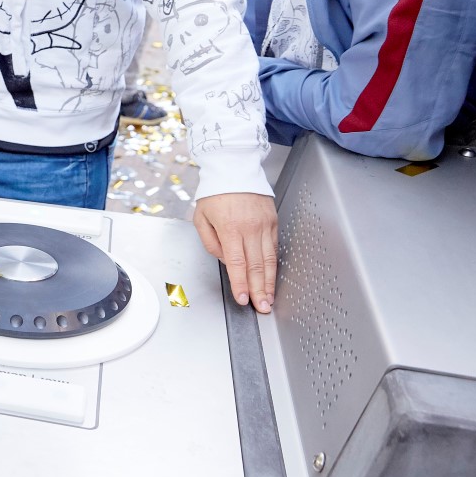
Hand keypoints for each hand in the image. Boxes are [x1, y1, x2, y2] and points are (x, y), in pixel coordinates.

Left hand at [192, 192, 277, 313]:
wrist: (234, 169)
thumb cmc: (215, 192)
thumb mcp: (201, 217)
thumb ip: (211, 242)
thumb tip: (225, 261)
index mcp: (229, 227)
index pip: (236, 263)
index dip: (241, 284)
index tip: (243, 299)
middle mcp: (250, 228)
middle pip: (256, 266)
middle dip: (259, 290)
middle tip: (261, 308)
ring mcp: (264, 225)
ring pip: (269, 259)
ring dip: (270, 282)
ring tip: (269, 299)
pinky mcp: (273, 221)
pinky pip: (274, 247)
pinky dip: (274, 265)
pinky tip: (272, 276)